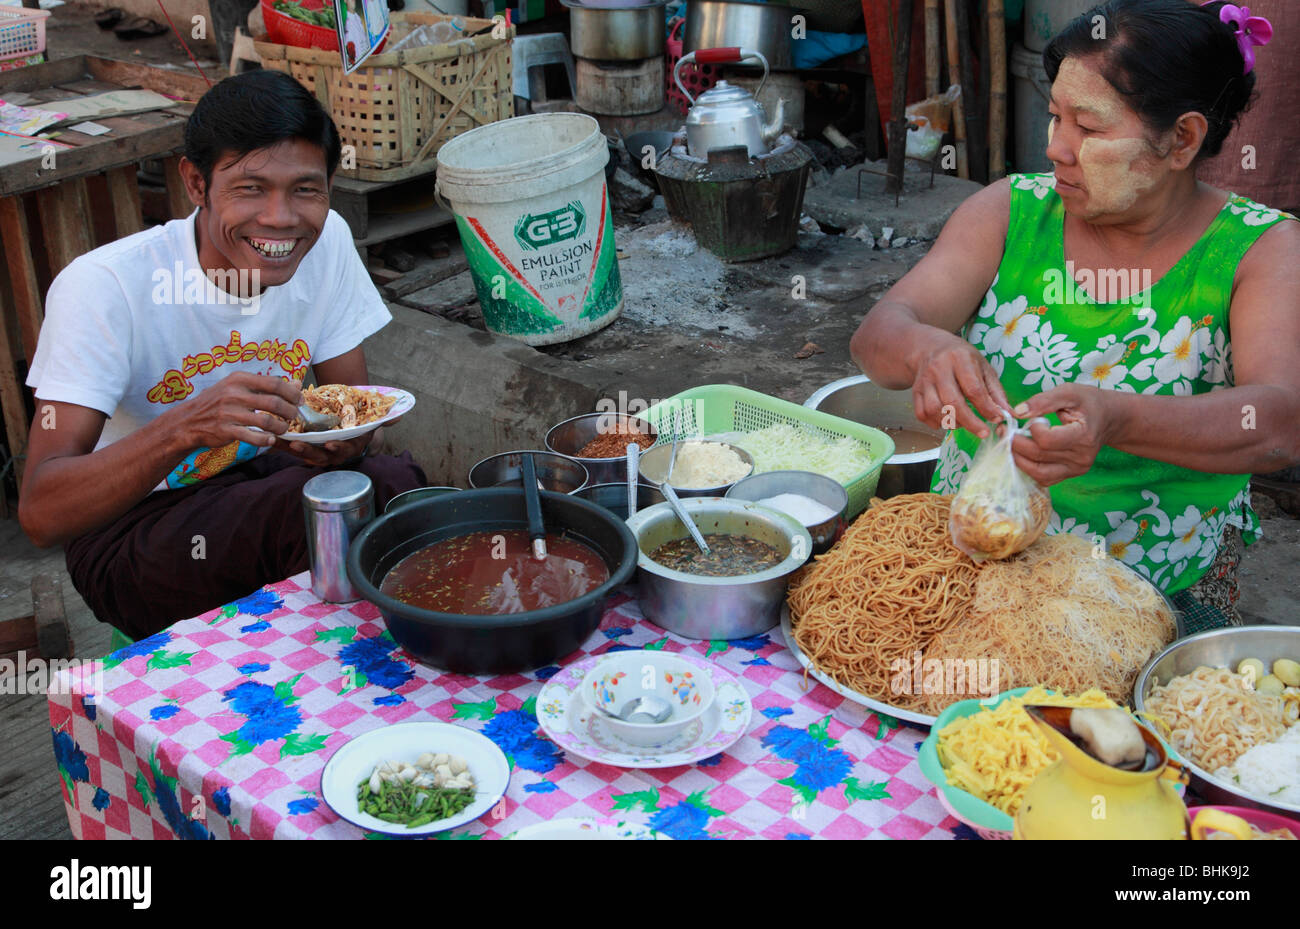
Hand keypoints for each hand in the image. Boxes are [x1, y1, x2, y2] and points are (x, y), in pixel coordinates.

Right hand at [173, 371, 301, 450]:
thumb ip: (267, 385)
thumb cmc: (218, 402)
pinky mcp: (226, 430)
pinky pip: (254, 437)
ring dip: (281, 427)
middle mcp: (234, 394)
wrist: (189, 420)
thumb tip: (296, 383)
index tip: (300, 400)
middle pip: (274, 402)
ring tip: (283, 429)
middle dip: (290, 411)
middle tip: (294, 416)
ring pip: (267, 421)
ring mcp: (229, 413)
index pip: (274, 383)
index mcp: (239, 379)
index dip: (292, 393)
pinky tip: (270, 440)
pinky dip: (266, 440)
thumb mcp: (239, 387)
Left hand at [274, 427, 377, 467]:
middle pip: (322, 455)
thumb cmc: (358, 421)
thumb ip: (384, 418)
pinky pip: (294, 450)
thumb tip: (400, 415)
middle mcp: (335, 452)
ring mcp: (320, 452)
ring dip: (294, 450)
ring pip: (306, 455)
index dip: (338, 447)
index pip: (345, 449)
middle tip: (298, 444)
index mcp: (351, 445)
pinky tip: (273, 439)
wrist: (346, 423)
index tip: (330, 443)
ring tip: (284, 442)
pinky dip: (284, 446)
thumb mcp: (371, 419)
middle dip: (310, 451)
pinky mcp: (306, 449)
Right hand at [911, 330, 1010, 438]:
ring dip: (952, 422)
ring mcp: (924, 381)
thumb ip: (995, 391)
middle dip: (970, 422)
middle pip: (953, 402)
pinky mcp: (915, 391)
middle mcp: (939, 369)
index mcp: (959, 358)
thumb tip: (1008, 414)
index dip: (986, 407)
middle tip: (983, 432)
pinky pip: (922, 413)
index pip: (973, 388)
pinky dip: (935, 423)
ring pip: (935, 410)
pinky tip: (947, 420)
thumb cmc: (960, 358)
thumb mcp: (982, 366)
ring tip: (964, 423)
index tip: (997, 418)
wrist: (929, 347)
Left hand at [1009, 384, 1113, 484]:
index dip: (1033, 430)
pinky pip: (1043, 478)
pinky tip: (1024, 453)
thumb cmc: (1089, 402)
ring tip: (1012, 442)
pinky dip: (1029, 467)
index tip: (1033, 419)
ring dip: (1018, 458)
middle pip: (1038, 456)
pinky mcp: (1071, 474)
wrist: (1110, 418)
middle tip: (1005, 430)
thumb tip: (1017, 412)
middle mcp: (1081, 457)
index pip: (1047, 441)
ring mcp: (1077, 468)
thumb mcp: (1069, 392)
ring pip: (1038, 472)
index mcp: (1083, 435)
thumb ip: (1043, 400)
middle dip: (1016, 443)